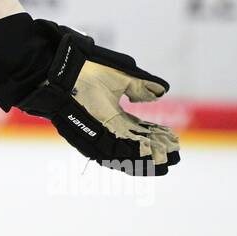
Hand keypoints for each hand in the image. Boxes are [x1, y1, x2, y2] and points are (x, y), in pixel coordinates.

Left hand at [21, 28, 180, 175]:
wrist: (61, 70)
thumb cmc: (86, 71)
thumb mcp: (121, 78)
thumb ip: (141, 86)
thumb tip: (162, 91)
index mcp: (113, 114)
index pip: (139, 131)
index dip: (156, 137)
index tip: (174, 140)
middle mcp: (106, 128)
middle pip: (134, 146)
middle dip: (154, 154)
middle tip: (174, 160)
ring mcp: (95, 134)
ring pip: (122, 154)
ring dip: (143, 161)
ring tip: (163, 165)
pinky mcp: (85, 137)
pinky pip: (106, 154)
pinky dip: (124, 159)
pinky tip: (141, 162)